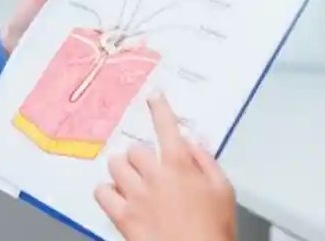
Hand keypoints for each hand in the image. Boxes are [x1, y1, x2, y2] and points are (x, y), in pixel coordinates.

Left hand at [95, 93, 235, 240]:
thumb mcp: (224, 192)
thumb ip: (207, 162)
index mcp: (181, 166)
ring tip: (131, 179)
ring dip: (122, 169)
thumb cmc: (214, 231)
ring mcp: (136, 196)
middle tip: (149, 168)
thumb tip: (192, 143)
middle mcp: (155, 176)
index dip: (159, 109)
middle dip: (142, 156)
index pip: (166, 127)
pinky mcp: (122, 216)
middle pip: (135, 149)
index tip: (153, 97)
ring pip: (115, 165)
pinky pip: (101, 192)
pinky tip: (117, 196)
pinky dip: (107, 191)